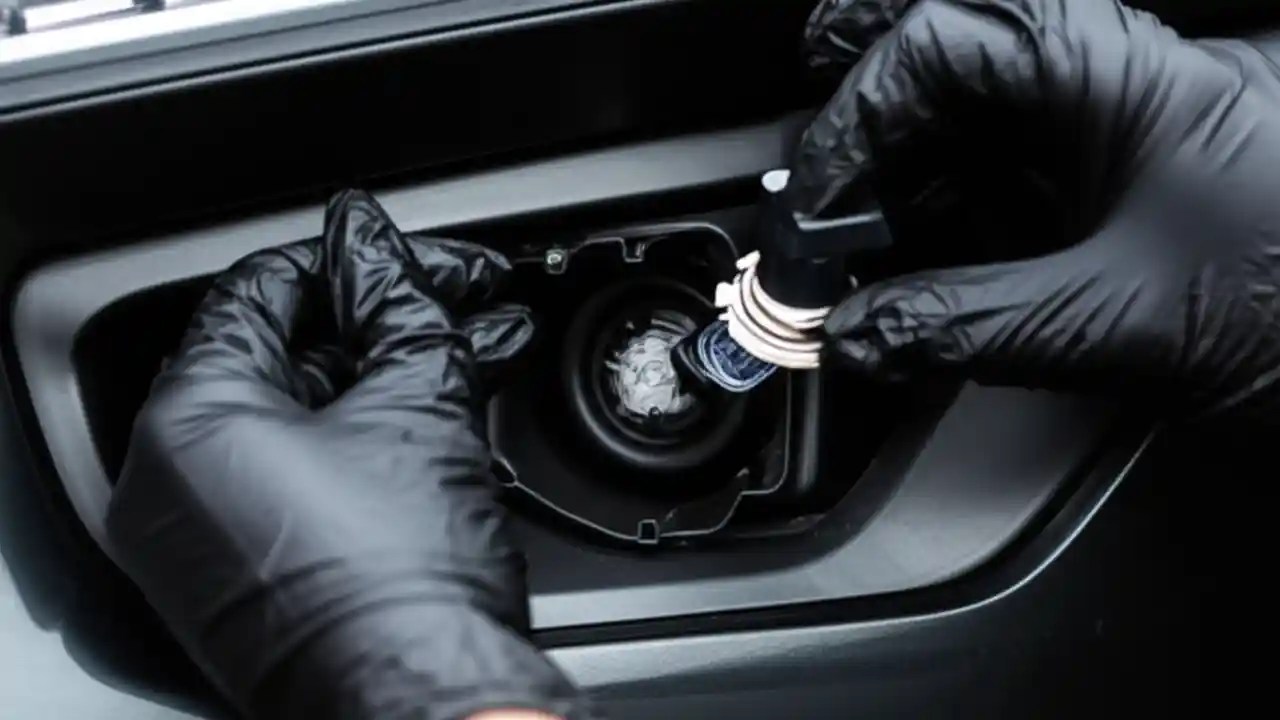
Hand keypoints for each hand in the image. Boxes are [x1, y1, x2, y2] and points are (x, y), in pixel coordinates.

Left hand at [106, 190, 587, 718]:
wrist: (430, 704)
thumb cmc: (409, 579)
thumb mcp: (416, 398)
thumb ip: (393, 297)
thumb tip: (373, 240)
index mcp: (191, 422)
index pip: (259, 290)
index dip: (350, 259)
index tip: (406, 252)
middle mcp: (172, 480)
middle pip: (284, 353)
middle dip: (386, 319)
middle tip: (457, 301)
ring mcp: (202, 535)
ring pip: (301, 415)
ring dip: (390, 375)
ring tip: (474, 348)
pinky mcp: (241, 574)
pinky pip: (296, 475)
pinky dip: (362, 439)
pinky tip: (436, 411)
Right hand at [791, 0, 1279, 424]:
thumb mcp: (1110, 318)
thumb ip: (961, 322)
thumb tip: (860, 332)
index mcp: (1109, 67)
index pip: (940, 42)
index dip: (858, 115)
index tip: (821, 199)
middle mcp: (1112, 74)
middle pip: (964, 25)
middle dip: (877, 50)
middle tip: (814, 80)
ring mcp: (1122, 120)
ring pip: (989, 89)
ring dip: (912, 133)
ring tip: (858, 193)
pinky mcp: (1130, 175)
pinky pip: (1020, 157)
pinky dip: (958, 191)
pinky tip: (925, 241)